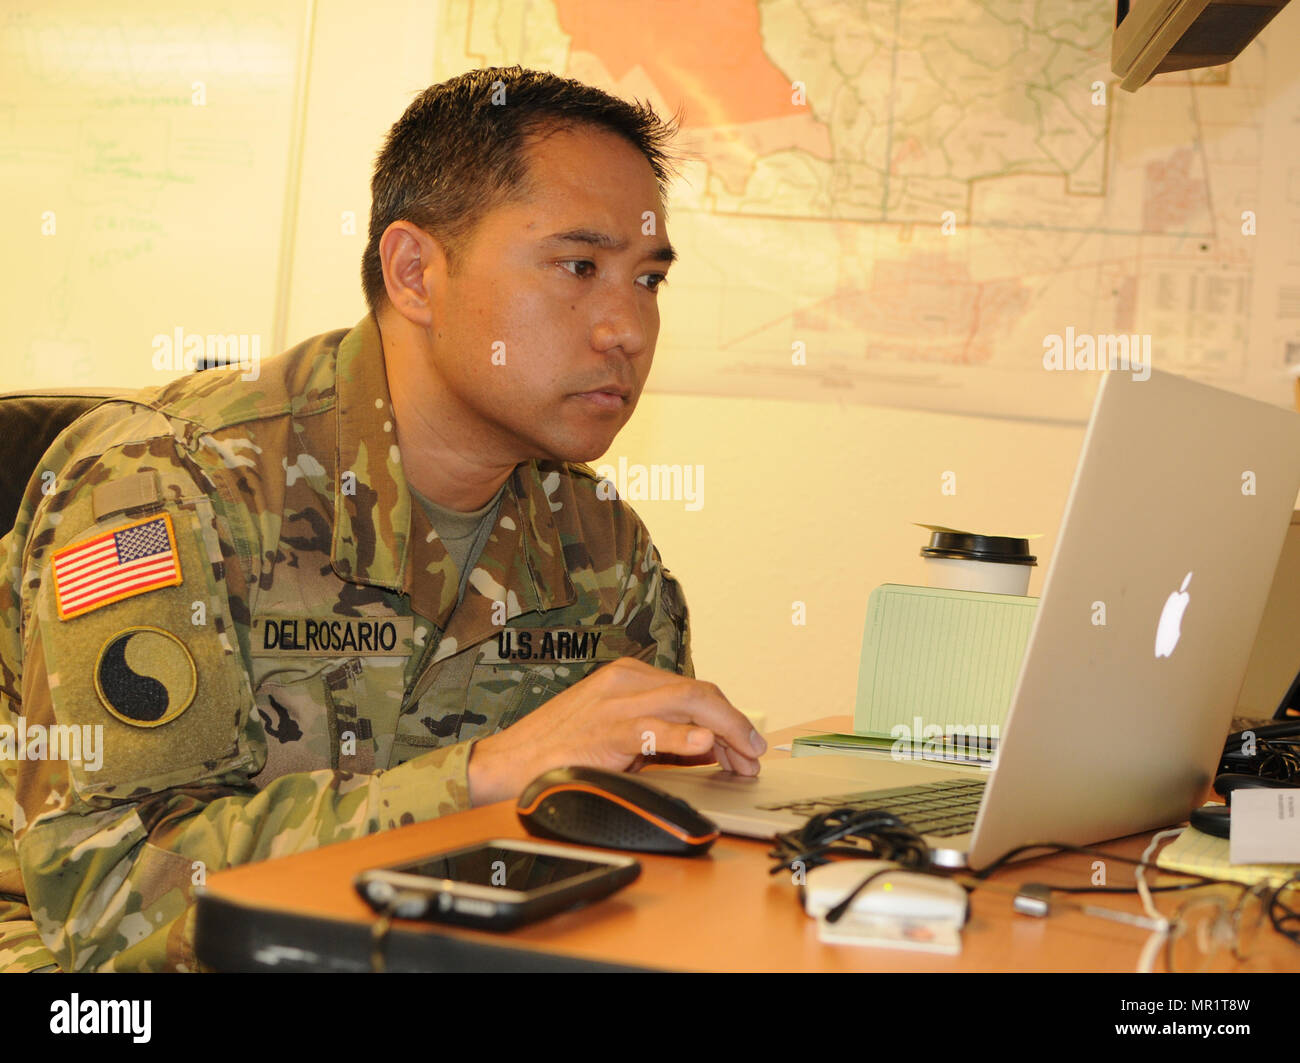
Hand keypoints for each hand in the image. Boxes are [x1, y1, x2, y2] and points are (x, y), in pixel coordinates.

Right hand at [466, 657, 765, 804]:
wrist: (507, 765)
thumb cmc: (558, 751)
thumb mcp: (617, 734)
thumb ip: (660, 735)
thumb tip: (708, 747)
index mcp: (628, 676)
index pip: (694, 689)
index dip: (728, 717)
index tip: (746, 745)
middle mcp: (626, 681)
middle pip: (699, 692)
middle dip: (736, 723)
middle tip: (754, 754)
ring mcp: (616, 703)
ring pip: (689, 702)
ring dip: (727, 730)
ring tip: (745, 757)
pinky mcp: (605, 730)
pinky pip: (653, 728)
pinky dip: (683, 736)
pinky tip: (704, 744)